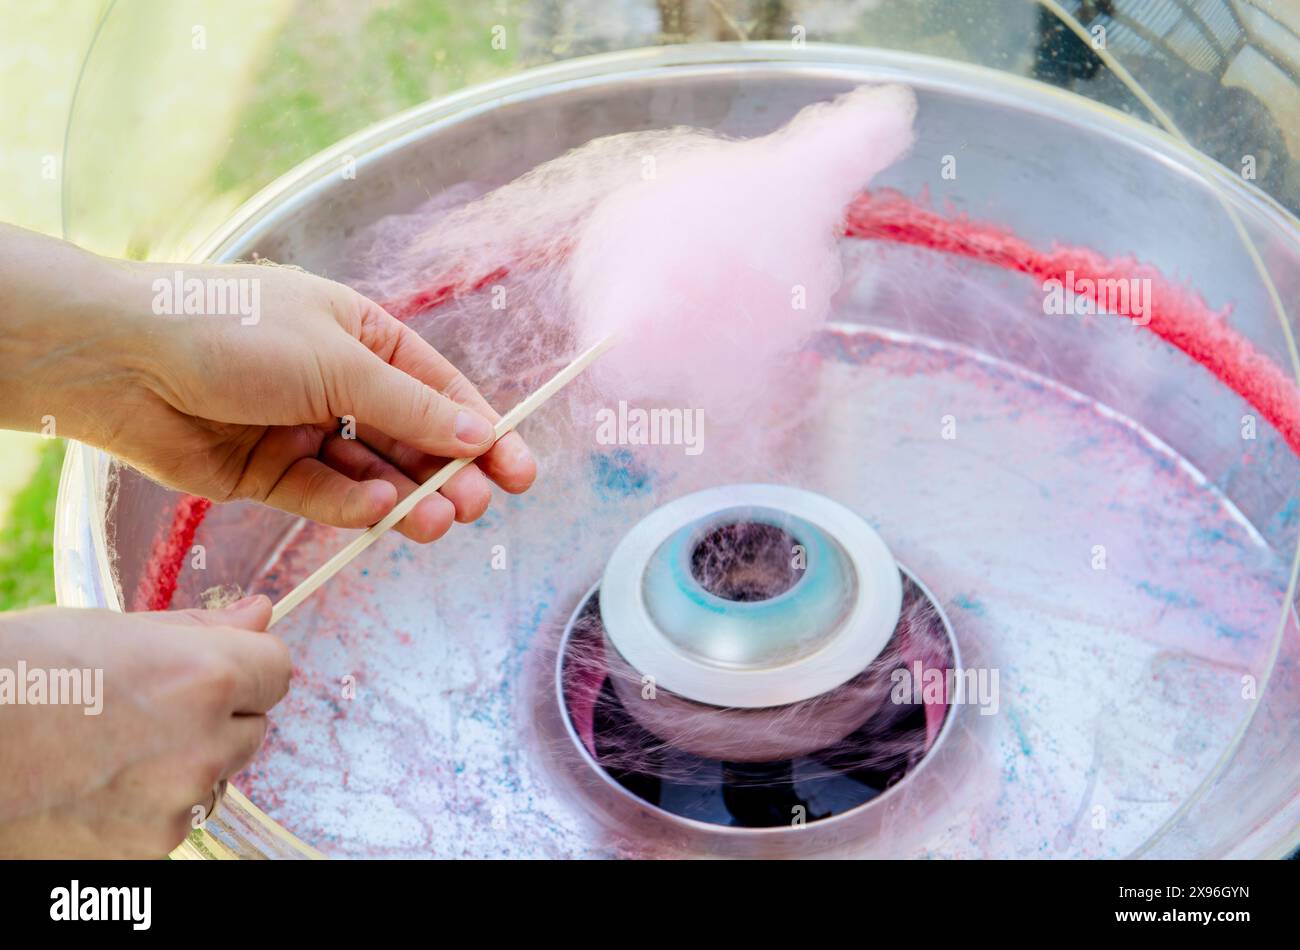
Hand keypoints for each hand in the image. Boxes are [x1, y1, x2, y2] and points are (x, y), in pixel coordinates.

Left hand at [0, 226, 535, 540]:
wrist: (121, 361)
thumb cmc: (231, 331)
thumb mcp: (337, 362)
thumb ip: (410, 407)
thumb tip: (479, 434)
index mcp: (361, 337)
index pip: (439, 389)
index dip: (483, 431)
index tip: (520, 472)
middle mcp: (338, 384)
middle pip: (412, 438)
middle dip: (449, 473)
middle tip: (477, 506)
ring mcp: (304, 430)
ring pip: (374, 474)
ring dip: (409, 497)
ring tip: (438, 520)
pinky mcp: (268, 474)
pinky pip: (325, 496)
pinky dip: (353, 505)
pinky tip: (377, 510)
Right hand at [0, 596, 288, 857]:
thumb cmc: (20, 673)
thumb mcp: (113, 629)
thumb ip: (201, 630)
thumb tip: (261, 615)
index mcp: (206, 679)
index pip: (277, 671)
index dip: (246, 666)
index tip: (218, 666)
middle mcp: (203, 747)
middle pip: (251, 728)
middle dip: (217, 717)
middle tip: (147, 707)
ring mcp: (174, 808)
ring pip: (213, 778)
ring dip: (185, 764)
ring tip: (110, 747)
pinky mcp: (144, 852)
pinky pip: (173, 819)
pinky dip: (148, 805)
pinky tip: (95, 784)